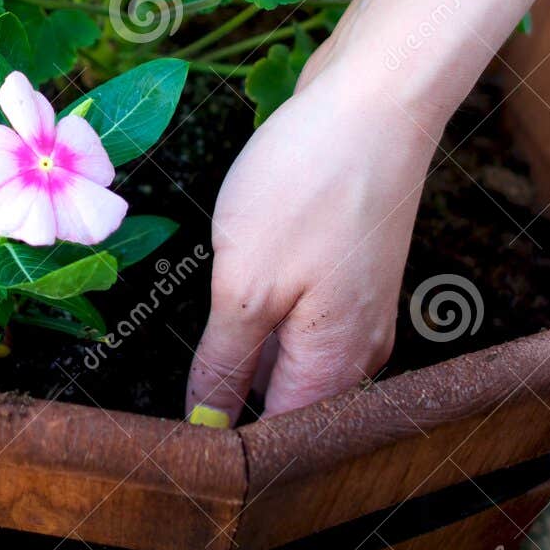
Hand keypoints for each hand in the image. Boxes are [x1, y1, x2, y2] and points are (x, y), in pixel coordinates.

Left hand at [185, 61, 436, 422]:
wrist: (375, 102)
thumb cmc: (309, 187)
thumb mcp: (245, 285)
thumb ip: (224, 361)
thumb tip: (205, 423)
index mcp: (334, 367)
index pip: (276, 443)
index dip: (225, 447)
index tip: (174, 442)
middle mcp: (357, 350)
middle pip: (287, 406)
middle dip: (233, 403)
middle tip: (178, 387)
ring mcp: (357, 309)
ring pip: (292, 360)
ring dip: (247, 358)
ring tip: (203, 344)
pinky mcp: (350, 272)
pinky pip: (300, 317)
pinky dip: (266, 316)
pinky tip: (236, 292)